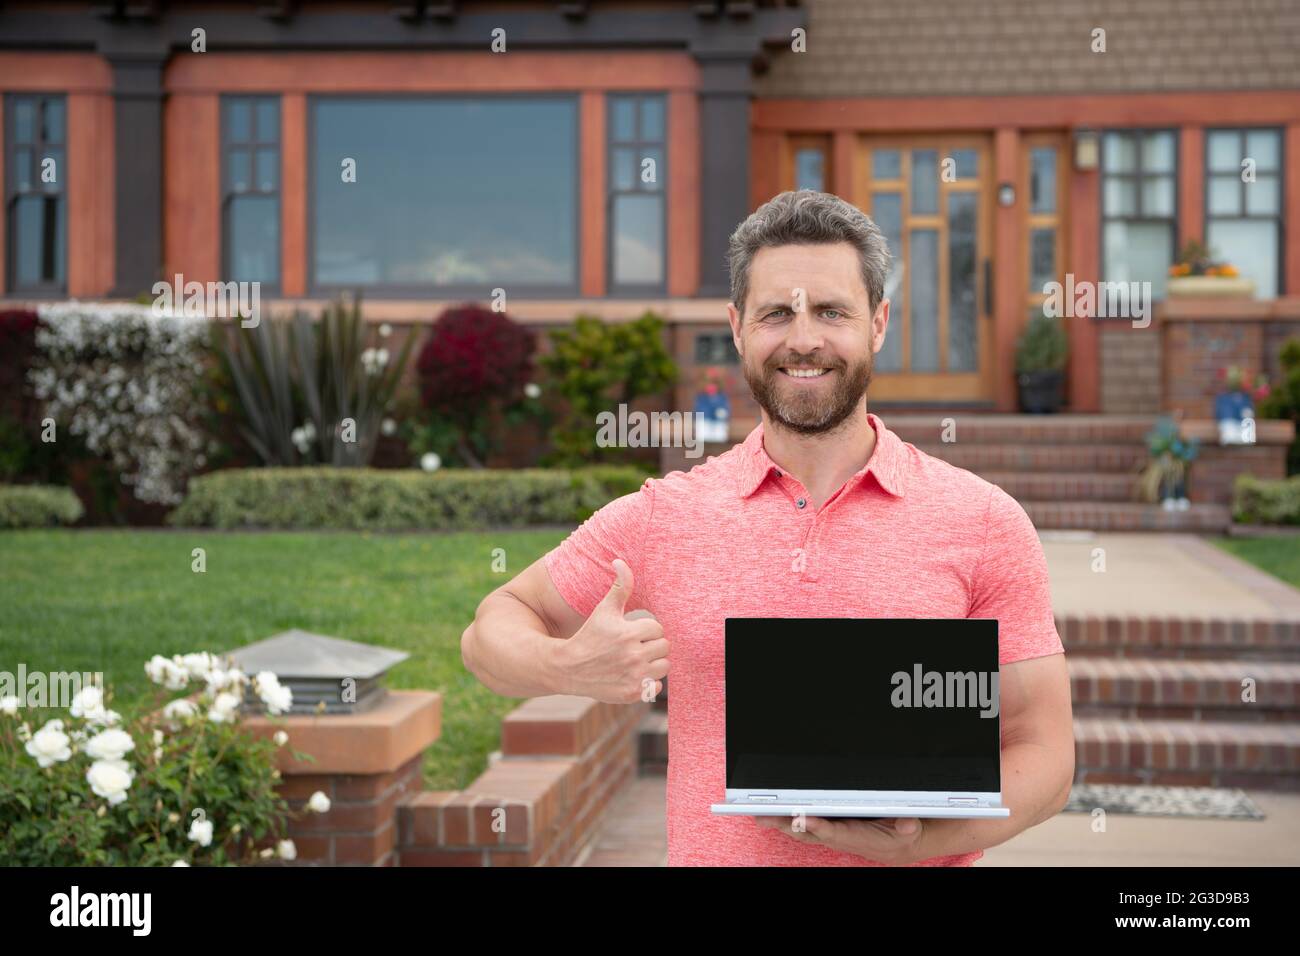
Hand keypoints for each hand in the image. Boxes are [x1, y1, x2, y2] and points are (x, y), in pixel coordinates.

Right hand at [554, 558, 668, 703]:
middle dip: (651, 645)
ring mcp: (634, 677)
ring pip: (665, 666)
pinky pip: (658, 686)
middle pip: (664, 647)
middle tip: (633, 647)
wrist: (569, 668)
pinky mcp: (633, 693)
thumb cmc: (590, 635)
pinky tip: (632, 675)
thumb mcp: (604, 610)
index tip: (631, 632)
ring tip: (635, 660)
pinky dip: (649, 682)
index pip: (658, 628)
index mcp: (628, 633)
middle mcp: (633, 656)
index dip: (646, 629)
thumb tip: (620, 561)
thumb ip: (619, 586)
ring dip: (654, 663)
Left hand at [754, 814, 925, 864]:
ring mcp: (835, 834)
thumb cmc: (903, 835)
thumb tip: (907, 824)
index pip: (834, 831)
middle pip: (810, 832)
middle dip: (787, 824)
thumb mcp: (911, 829)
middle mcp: (842, 837)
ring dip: (783, 823)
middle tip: (766, 815)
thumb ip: (907, 826)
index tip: (802, 818)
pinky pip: (807, 827)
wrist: (901, 845)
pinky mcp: (833, 830)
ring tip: (761, 815)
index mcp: (858, 837)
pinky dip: (791, 821)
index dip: (818, 826)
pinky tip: (776, 816)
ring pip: (804, 830)